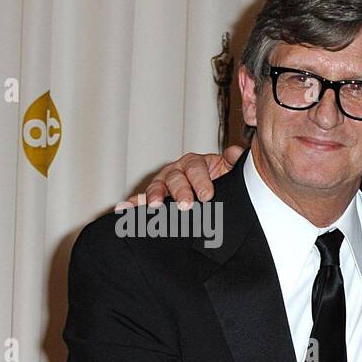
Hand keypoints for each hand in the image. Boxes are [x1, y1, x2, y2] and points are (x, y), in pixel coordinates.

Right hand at [118, 145, 243, 209]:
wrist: (213, 197)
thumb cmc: (219, 182)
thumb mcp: (228, 171)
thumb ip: (233, 162)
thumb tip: (235, 153)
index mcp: (195, 164)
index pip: (196, 168)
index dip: (201, 181)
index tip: (207, 195)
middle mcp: (176, 172)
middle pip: (175, 178)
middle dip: (180, 191)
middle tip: (186, 205)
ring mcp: (163, 185)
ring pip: (156, 187)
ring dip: (154, 195)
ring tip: (155, 205)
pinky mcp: (153, 198)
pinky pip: (140, 200)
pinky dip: (132, 203)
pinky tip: (125, 208)